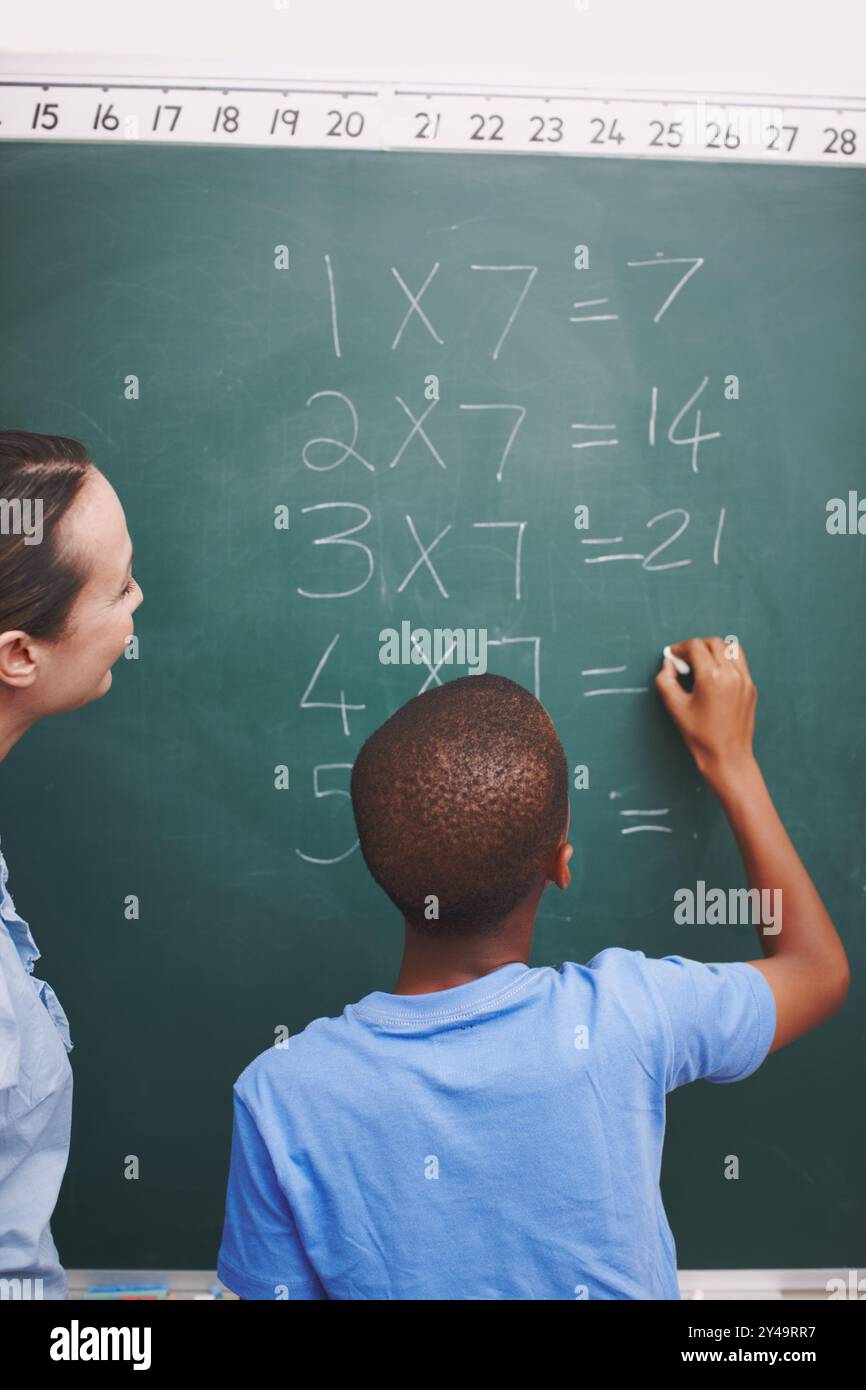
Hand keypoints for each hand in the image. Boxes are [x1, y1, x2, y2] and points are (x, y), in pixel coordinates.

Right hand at [655, 636, 757, 791]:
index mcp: (712, 677)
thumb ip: (666, 680)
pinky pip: (739, 662)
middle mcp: (731, 674)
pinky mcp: (751, 687)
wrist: (727, 756)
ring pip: (730, 648)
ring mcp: (745, 680)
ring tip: (702, 663)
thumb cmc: (700, 735)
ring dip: (714, 649)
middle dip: (696, 646)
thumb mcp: (675, 707)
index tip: (673, 656)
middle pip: (714, 642)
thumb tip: (669, 664)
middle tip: (685, 659)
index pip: (696, 647)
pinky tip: (714, 675)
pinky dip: (726, 660)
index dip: (680, 648)